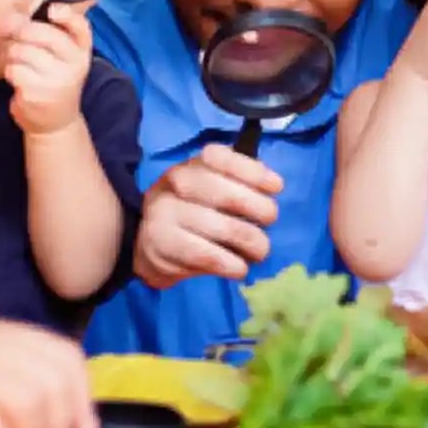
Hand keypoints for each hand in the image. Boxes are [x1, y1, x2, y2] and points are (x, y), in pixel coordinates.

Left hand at [5, 5, 92, 135]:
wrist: (56, 121)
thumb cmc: (55, 80)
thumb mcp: (65, 58)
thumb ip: (55, 33)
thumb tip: (24, 4)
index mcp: (82, 52)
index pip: (80, 26)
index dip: (66, 14)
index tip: (52, 11)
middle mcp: (74, 65)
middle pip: (38, 33)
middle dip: (21, 34)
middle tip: (17, 42)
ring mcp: (56, 80)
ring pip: (20, 50)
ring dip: (10, 55)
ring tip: (12, 63)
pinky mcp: (37, 93)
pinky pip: (12, 69)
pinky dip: (6, 71)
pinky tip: (13, 78)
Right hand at [135, 145, 283, 288]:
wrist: (149, 241)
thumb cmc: (194, 209)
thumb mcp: (212, 187)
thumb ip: (240, 181)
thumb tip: (274, 184)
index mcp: (194, 163)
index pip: (222, 158)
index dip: (253, 171)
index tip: (277, 187)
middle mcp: (177, 182)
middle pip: (226, 194)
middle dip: (259, 208)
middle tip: (271, 221)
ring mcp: (166, 213)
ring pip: (222, 228)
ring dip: (251, 242)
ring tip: (260, 250)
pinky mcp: (163, 244)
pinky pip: (206, 255)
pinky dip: (231, 264)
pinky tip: (240, 268)